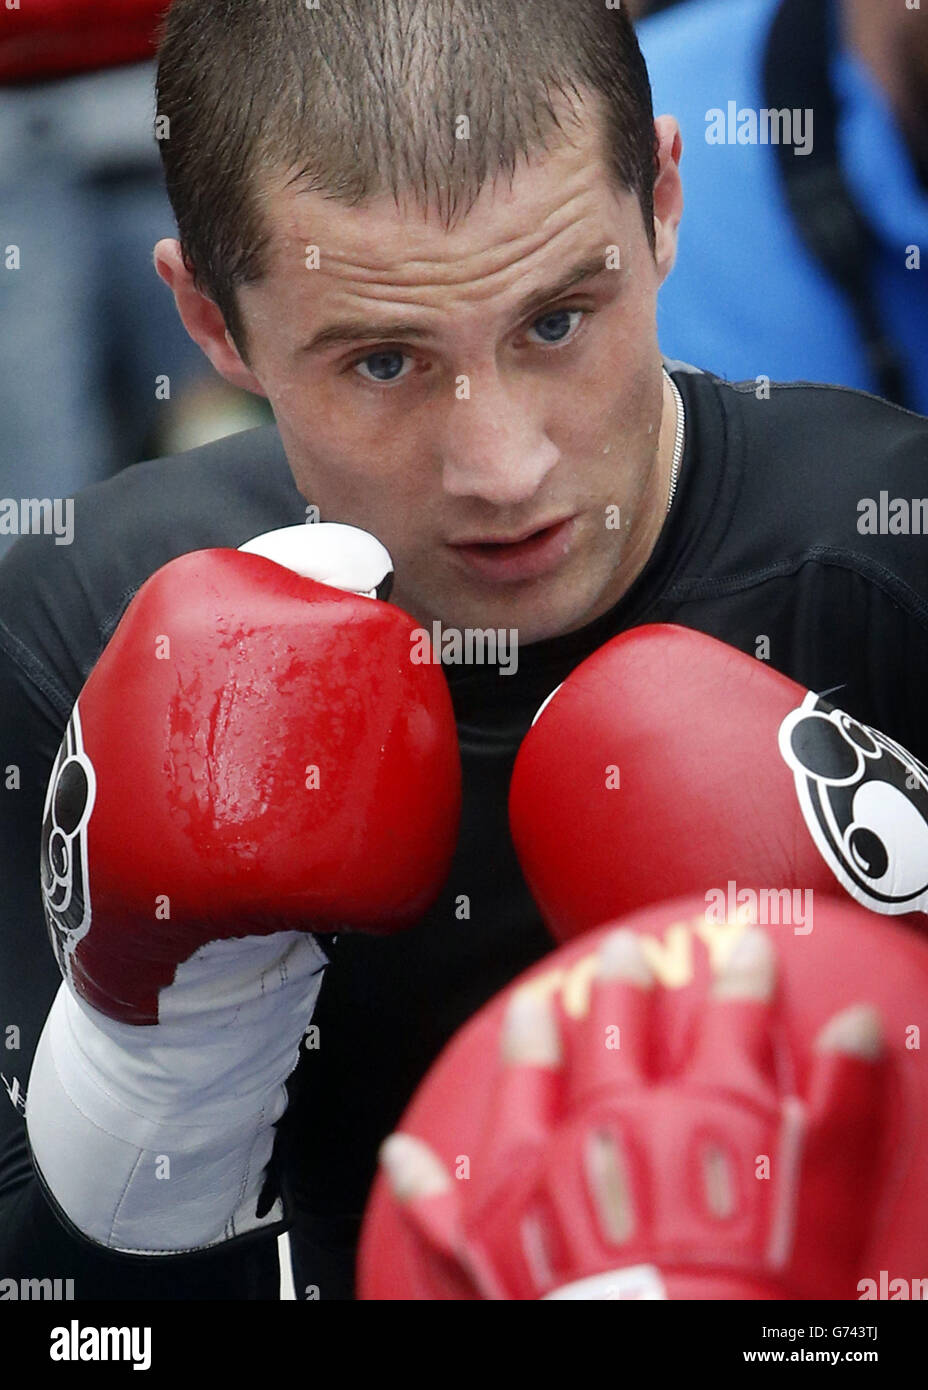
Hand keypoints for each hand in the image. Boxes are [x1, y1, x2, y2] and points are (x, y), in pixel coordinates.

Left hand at [377, 924, 884, 1298]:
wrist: (674, 1369)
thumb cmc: (761, 1305)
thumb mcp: (831, 1210)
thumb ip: (843, 1115)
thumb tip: (858, 1033)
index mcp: (700, 1118)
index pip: (729, 1020)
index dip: (741, 978)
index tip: (743, 951)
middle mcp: (614, 1131)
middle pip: (615, 1034)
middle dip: (623, 985)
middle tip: (621, 951)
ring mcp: (547, 1186)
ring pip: (527, 1091)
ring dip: (529, 1046)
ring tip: (529, 1008)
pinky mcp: (496, 1250)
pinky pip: (445, 1214)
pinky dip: (422, 1186)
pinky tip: (403, 1157)